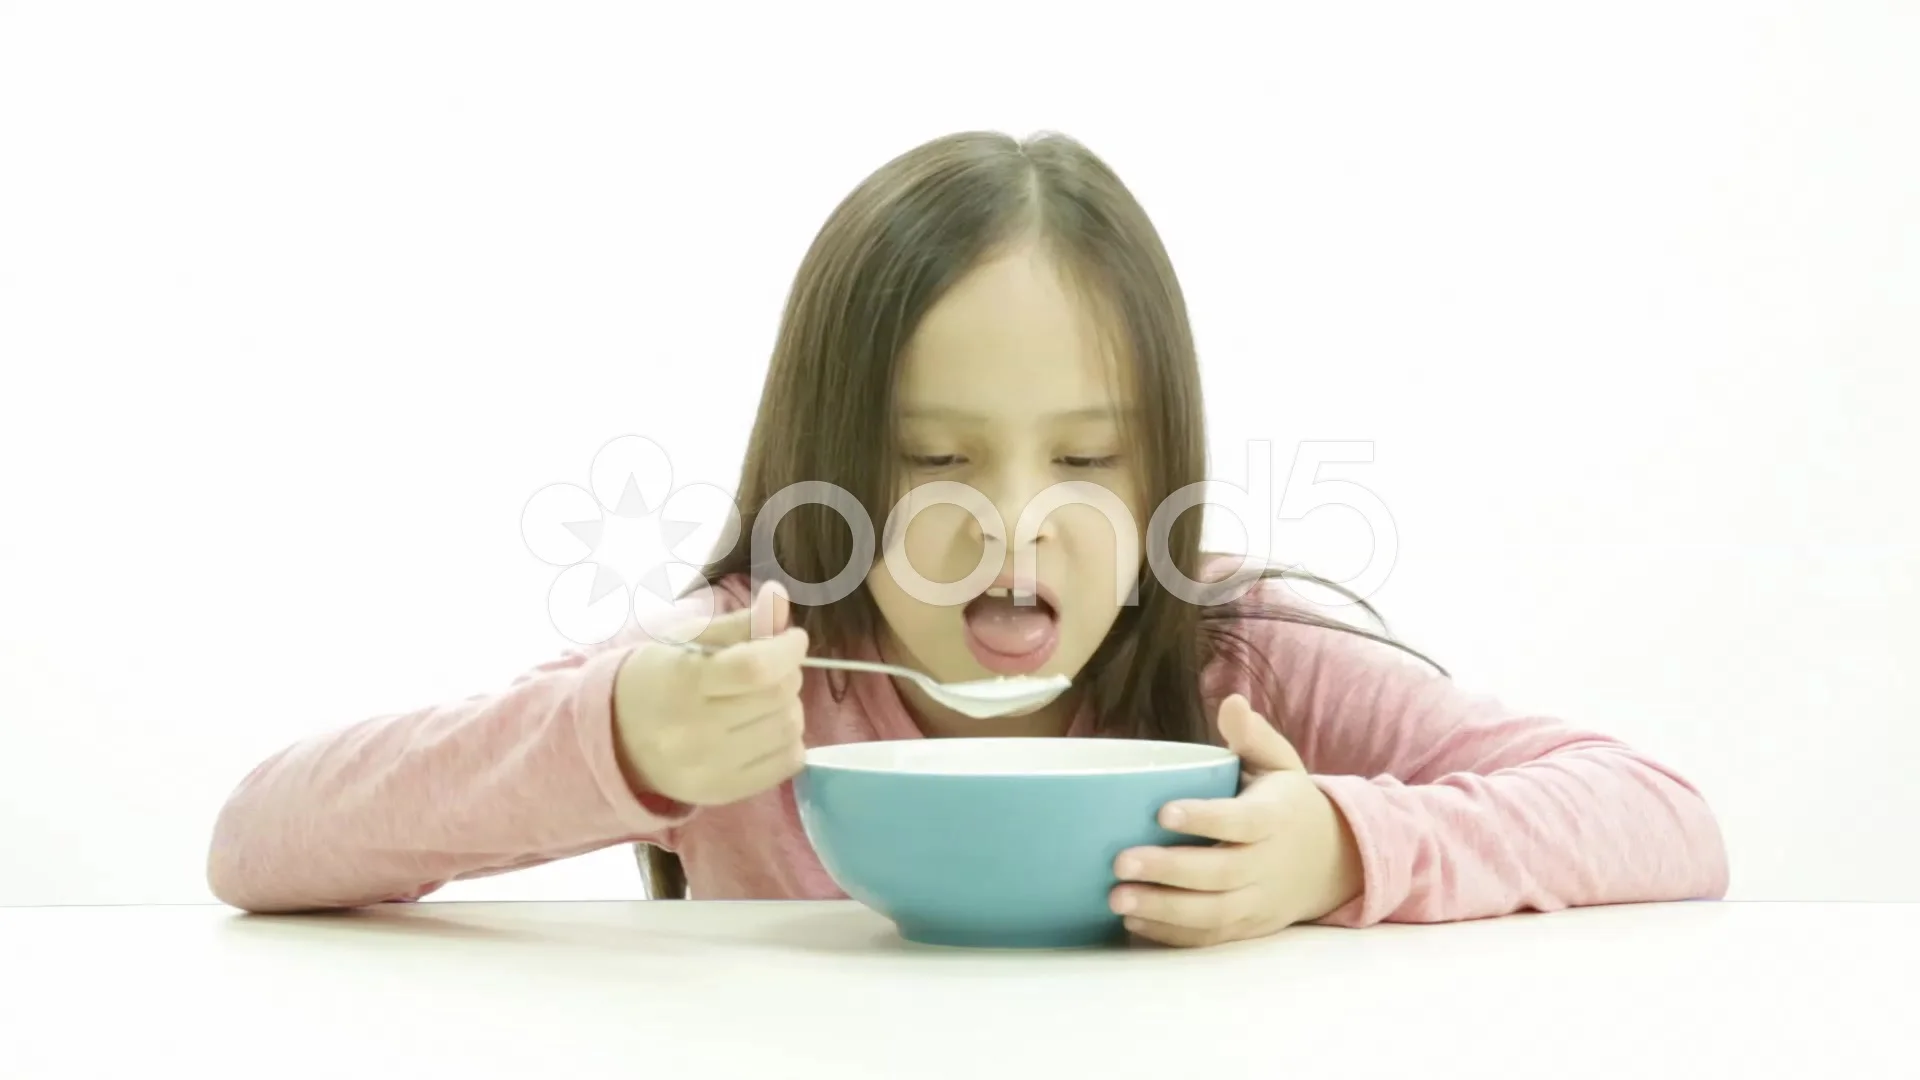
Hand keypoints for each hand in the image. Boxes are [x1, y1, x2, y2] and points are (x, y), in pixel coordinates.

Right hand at [612, 580, 809, 806]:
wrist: (616, 739)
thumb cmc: (657, 678)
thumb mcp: (688, 639)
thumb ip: (740, 622)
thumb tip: (780, 597)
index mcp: (682, 684)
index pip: (755, 668)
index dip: (787, 649)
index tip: (793, 639)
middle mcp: (694, 732)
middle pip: (777, 696)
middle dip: (788, 672)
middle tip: (771, 667)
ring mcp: (710, 769)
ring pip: (789, 728)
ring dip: (789, 705)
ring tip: (766, 697)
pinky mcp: (724, 792)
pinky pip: (790, 761)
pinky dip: (790, 738)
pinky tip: (766, 726)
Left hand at [1109, 694, 1363, 946]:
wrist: (1334, 860)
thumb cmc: (1288, 803)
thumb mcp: (1281, 764)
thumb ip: (1254, 737)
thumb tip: (1232, 702)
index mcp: (1276, 819)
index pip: (1242, 822)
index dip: (1205, 819)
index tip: (1161, 812)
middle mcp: (1269, 864)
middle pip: (1221, 874)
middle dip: (1170, 871)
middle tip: (1119, 863)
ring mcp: (1260, 901)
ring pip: (1214, 914)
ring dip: (1164, 910)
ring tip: (1116, 899)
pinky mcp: (1249, 927)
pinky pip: (1211, 938)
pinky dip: (1173, 935)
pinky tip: (1133, 922)